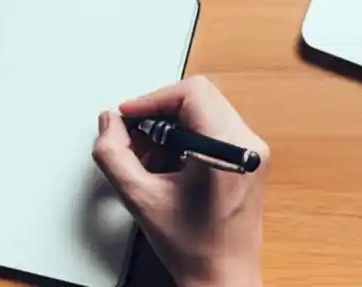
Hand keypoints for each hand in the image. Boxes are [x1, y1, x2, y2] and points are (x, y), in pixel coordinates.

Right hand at [91, 76, 269, 286]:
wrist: (224, 277)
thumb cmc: (195, 248)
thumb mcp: (140, 199)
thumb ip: (114, 154)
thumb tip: (109, 123)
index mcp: (228, 148)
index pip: (191, 92)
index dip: (152, 100)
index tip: (130, 118)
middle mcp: (248, 145)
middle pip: (198, 98)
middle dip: (160, 115)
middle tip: (136, 140)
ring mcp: (252, 152)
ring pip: (205, 111)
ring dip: (172, 128)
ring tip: (152, 160)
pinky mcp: (249, 161)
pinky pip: (215, 129)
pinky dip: (187, 139)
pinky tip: (170, 167)